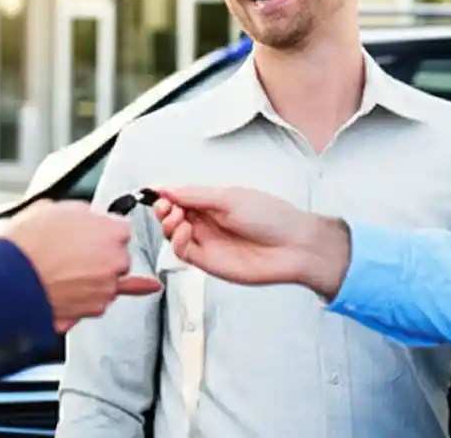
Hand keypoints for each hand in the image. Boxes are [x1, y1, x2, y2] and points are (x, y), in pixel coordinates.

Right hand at [3, 199, 160, 332]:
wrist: (9, 278)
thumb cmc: (28, 244)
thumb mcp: (56, 209)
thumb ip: (81, 214)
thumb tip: (84, 217)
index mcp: (113, 232)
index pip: (121, 231)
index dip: (102, 233)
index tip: (92, 236)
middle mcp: (116, 262)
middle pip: (118, 259)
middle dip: (101, 258)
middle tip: (75, 256)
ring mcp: (105, 290)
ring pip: (106, 284)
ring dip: (92, 281)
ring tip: (65, 275)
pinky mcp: (91, 312)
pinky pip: (91, 304)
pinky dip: (81, 300)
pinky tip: (72, 294)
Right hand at [152, 186, 351, 298]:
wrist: (293, 246)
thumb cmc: (272, 217)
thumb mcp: (230, 197)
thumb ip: (196, 195)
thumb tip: (168, 189)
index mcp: (214, 203)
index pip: (181, 198)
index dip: (167, 195)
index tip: (157, 192)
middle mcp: (208, 222)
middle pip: (172, 216)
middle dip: (164, 209)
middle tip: (166, 205)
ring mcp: (207, 242)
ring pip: (173, 234)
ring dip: (168, 223)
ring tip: (177, 216)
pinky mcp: (208, 262)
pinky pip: (182, 251)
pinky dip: (176, 239)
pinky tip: (185, 230)